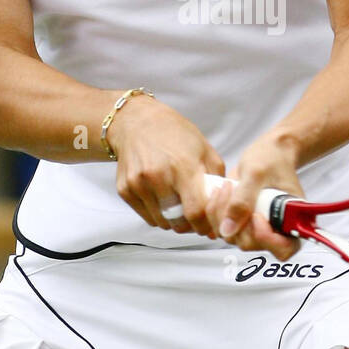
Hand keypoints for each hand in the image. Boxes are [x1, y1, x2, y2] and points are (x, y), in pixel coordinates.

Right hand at [107, 94, 224, 237]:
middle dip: (190, 226)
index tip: (209, 226)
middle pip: (177, 222)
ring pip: (161, 223)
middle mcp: (158, 176)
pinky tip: (162, 199)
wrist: (137, 123)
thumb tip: (223, 209)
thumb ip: (216, 180)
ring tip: (178, 206)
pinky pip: (146, 217)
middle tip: (195, 218)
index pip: (195, 211)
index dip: (205, 225)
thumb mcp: (205, 149)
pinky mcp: (125, 190)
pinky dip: (157, 215)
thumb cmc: (175, 134)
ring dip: (173, 221)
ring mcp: (138, 184)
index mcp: (183, 166)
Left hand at [204, 131, 303, 261]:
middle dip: (237, 220)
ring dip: (223, 214)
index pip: (284, 248)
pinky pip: (225, 228)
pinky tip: (222, 192)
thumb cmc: (271, 159)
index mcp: (292, 220)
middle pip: (252, 243)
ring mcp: (258, 228)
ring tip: (228, 187)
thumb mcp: (256, 174)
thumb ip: (242, 201)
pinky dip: (217, 212)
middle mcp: (276, 229)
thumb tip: (228, 229)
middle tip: (234, 192)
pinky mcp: (243, 223)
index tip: (256, 216)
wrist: (268, 152)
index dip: (267, 238)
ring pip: (234, 237)